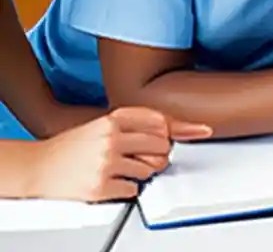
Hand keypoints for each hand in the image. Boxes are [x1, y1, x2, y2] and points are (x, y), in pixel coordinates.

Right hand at [27, 107, 210, 201]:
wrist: (37, 167)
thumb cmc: (74, 147)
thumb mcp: (104, 125)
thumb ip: (142, 125)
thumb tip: (198, 129)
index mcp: (112, 119)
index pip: (160, 122)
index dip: (166, 133)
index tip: (174, 135)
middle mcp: (110, 138)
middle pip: (162, 147)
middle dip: (156, 156)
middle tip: (138, 157)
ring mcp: (105, 162)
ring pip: (150, 170)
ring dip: (141, 174)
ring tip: (119, 169)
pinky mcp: (101, 186)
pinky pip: (135, 190)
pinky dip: (128, 189)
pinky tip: (112, 182)